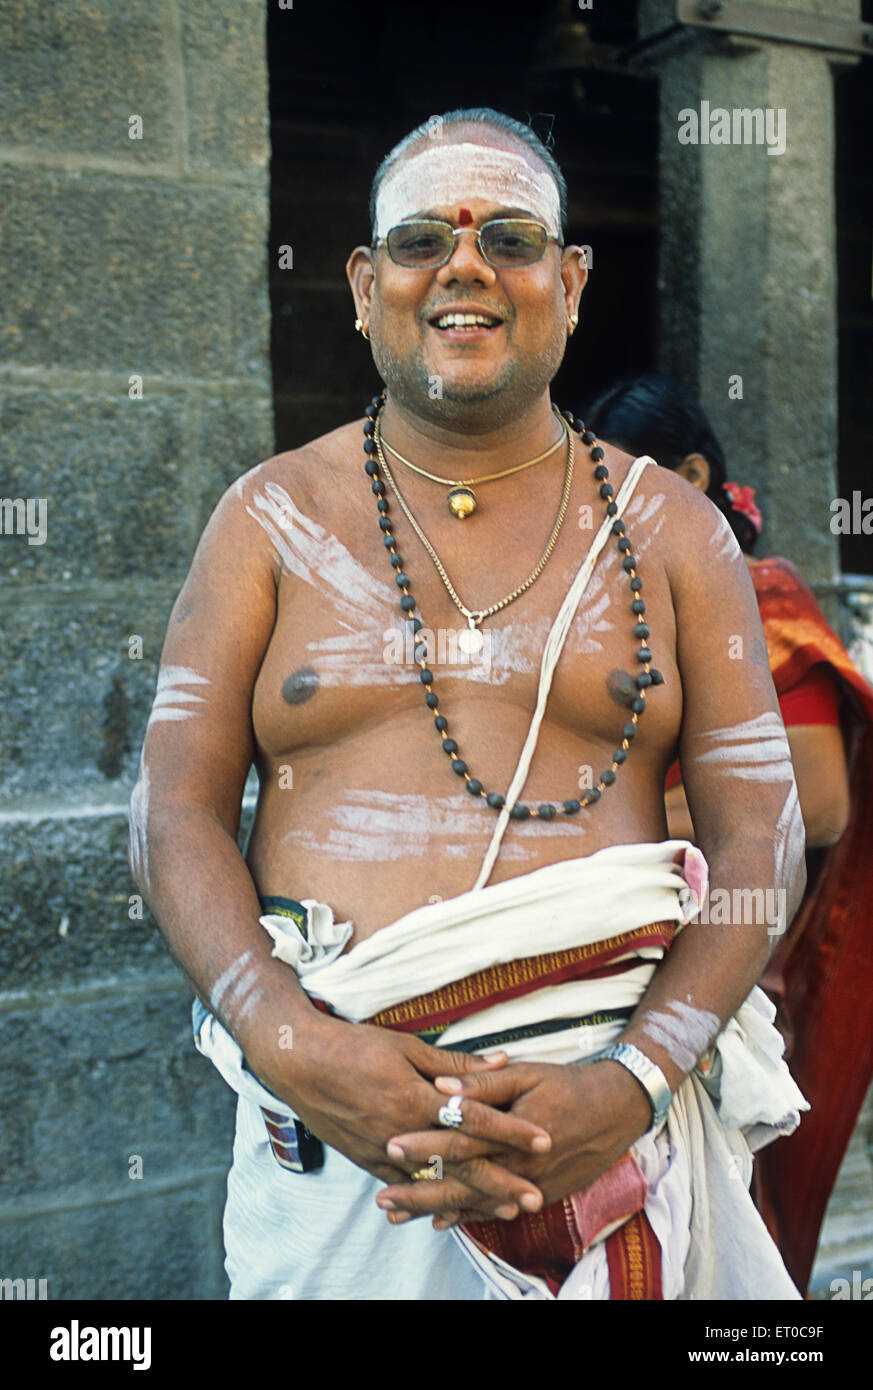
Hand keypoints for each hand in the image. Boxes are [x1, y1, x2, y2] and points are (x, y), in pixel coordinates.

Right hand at [262, 1013, 551, 1191]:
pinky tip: (450, 1211)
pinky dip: (430, 1200)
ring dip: (472, 1197)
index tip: (544, 1140)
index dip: (511, 1131)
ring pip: (435, 1182)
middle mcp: (402, 1133)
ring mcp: (383, 1152)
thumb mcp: (407, 1046)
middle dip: (500, 1182)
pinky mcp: (367, 1162)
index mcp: (416, 1099)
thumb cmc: (354, 1047)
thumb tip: (501, 1061)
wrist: (299, 1063)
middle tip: (534, 1197)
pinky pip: (405, 1187)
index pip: (475, 1119)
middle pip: (461, 1163)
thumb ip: (455, 1063)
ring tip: (504, 1211)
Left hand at [378, 1058, 651, 1227]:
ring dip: (434, 1208)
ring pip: (474, 1202)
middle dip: (419, 1191)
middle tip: (382, 1199)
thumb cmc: (569, 1085)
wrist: (617, 1110)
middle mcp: (518, 1166)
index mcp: (511, 1133)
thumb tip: (442, 1087)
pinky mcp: (539, 1194)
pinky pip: (496, 1210)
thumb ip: (482, 1085)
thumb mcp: (526, 1073)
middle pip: (461, 1182)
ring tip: (397, 1214)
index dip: (426, 1144)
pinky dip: (467, 1216)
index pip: (460, 1140)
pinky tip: (439, 1222)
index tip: (392, 1145)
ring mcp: (530, 1185)